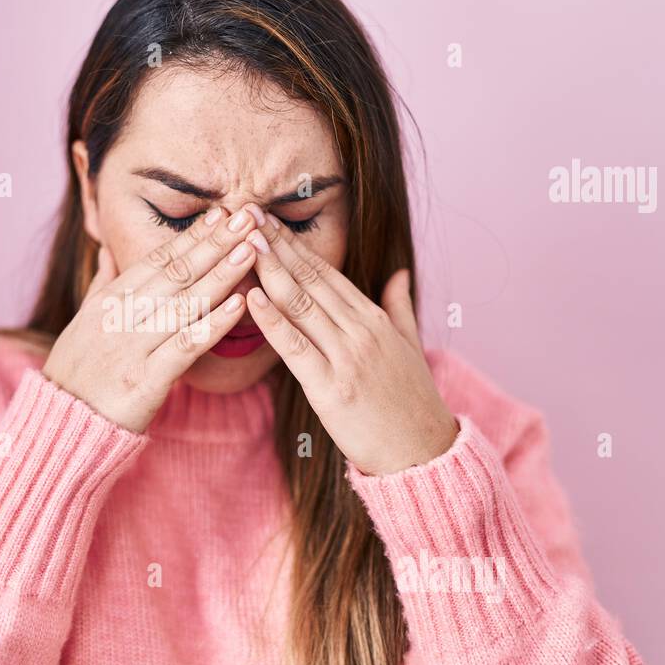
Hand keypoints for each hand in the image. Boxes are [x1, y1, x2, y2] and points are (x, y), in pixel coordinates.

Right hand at [42, 204, 268, 432]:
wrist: (60, 427)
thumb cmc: (76, 376)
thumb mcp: (81, 323)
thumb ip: (102, 285)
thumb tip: (108, 249)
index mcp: (107, 301)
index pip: (157, 260)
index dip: (192, 237)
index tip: (221, 214)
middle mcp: (118, 318)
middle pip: (175, 273)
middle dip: (214, 243)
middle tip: (248, 216)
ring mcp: (131, 348)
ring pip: (184, 304)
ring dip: (222, 274)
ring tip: (252, 250)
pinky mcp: (144, 381)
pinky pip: (184, 347)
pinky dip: (213, 325)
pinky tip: (240, 306)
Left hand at [245, 216, 458, 475]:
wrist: (423, 452)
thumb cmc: (412, 403)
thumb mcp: (410, 346)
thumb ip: (399, 306)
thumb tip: (400, 273)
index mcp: (373, 318)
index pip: (326, 272)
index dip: (294, 244)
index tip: (267, 220)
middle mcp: (360, 330)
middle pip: (310, 279)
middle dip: (274, 245)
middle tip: (244, 212)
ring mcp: (347, 357)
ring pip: (301, 304)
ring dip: (269, 270)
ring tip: (241, 241)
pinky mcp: (332, 387)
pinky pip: (297, 347)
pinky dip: (273, 320)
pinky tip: (252, 296)